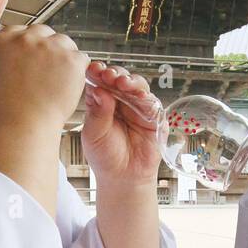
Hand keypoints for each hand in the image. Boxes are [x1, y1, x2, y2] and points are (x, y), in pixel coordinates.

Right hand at [0, 24, 87, 140]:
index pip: (21, 32)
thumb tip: (12, 58)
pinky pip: (81, 58)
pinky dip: (78, 71)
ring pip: (64, 43)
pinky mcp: (70, 59)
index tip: (33, 59)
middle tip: (49, 72)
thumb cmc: (5, 113)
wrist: (20, 127)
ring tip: (59, 82)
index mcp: (2, 41)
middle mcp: (25, 39)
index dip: (30, 47)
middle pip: (43, 33)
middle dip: (48, 49)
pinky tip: (69, 86)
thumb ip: (4, 61)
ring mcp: (48, 47)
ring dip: (65, 58)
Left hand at [81, 61, 163, 186]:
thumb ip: (97, 113)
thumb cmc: (104, 157)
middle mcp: (120, 102)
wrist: (122, 178)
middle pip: (119, 78)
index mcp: (102, 102)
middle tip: (108, 75)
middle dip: (115, 74)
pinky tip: (139, 96)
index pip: (100, 81)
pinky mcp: (153, 118)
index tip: (93, 69)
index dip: (98, 73)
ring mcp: (137, 108)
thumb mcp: (93, 135)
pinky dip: (146, 97)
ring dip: (131, 81)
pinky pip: (152, 103)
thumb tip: (99, 90)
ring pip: (137, 86)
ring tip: (122, 83)